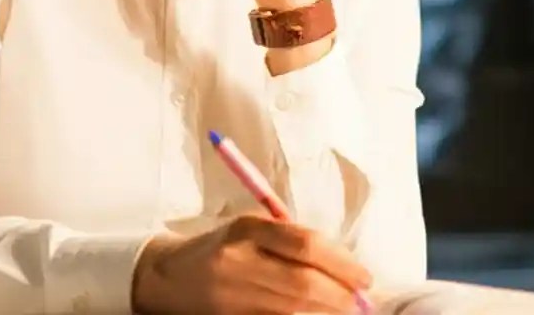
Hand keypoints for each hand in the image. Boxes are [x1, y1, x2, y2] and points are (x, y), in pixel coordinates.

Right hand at [131, 215, 372, 314]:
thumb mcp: (252, 228)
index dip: (342, 263)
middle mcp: (239, 261)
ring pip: (292, 309)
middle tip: (360, 300)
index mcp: (248, 229)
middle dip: (340, 294)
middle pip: (303, 283)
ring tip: (345, 310)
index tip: (364, 276)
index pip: (305, 244)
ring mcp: (233, 295)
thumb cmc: (223, 247)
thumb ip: (291, 238)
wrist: (168, 277)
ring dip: (326, 312)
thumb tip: (343, 262)